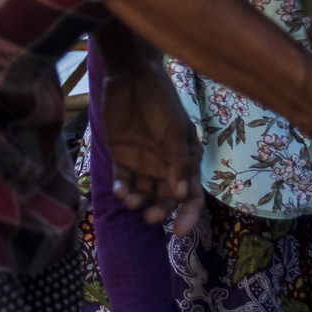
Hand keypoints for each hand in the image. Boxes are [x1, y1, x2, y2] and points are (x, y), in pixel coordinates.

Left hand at [98, 57, 203, 234]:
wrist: (132, 79)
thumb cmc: (161, 102)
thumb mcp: (174, 131)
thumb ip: (178, 161)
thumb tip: (182, 194)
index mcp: (185, 162)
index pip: (191, 196)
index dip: (188, 215)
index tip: (178, 232)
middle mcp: (165, 167)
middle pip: (165, 199)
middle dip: (159, 211)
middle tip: (149, 217)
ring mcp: (142, 163)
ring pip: (142, 193)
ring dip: (138, 202)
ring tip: (131, 200)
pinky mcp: (121, 157)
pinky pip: (122, 180)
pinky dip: (121, 189)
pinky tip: (120, 189)